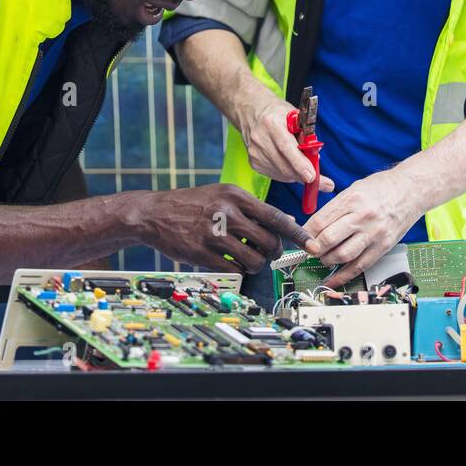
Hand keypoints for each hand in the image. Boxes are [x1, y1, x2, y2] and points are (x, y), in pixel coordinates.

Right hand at [129, 184, 311, 273]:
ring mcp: (213, 233)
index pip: (276, 216)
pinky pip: (233, 269)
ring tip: (248, 260)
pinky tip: (232, 264)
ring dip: (256, 265)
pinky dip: (238, 271)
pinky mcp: (201, 253)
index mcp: (235, 195)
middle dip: (273, 253)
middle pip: (269, 241)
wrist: (153, 212)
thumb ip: (251, 208)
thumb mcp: (222, 195)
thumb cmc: (192, 204)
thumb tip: (285, 221)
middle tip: (267, 253)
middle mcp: (226, 212)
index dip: (298, 234)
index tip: (313, 245)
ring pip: (254, 259)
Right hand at [237, 92, 335, 192]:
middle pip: (284, 165)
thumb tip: (315, 158)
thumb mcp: (296, 117)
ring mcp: (255, 152)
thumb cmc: (278, 114)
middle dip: (304, 175)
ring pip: (282, 173)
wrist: (253, 113)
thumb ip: (306, 136)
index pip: (286, 147)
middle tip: (322, 181)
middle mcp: (260, 138)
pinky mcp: (253, 162)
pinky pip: (276, 174)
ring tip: (303, 163)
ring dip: (297, 173)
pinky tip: (289, 163)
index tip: (312, 176)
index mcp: (272, 123)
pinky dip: (287, 173)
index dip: (300, 164)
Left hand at [304, 168, 418, 287]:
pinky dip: (343, 276)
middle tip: (308, 250)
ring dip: (327, 261)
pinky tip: (333, 279)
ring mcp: (374, 233)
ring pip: (342, 255)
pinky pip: (360, 266)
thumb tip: (313, 227)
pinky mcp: (384, 246)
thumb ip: (334, 207)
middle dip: (314, 249)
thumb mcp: (354, 189)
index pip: (320, 221)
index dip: (305, 234)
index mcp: (351, 199)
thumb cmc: (381, 188)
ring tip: (323, 258)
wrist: (412, 190)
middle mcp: (362, 216)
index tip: (299, 240)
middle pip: (328, 240)